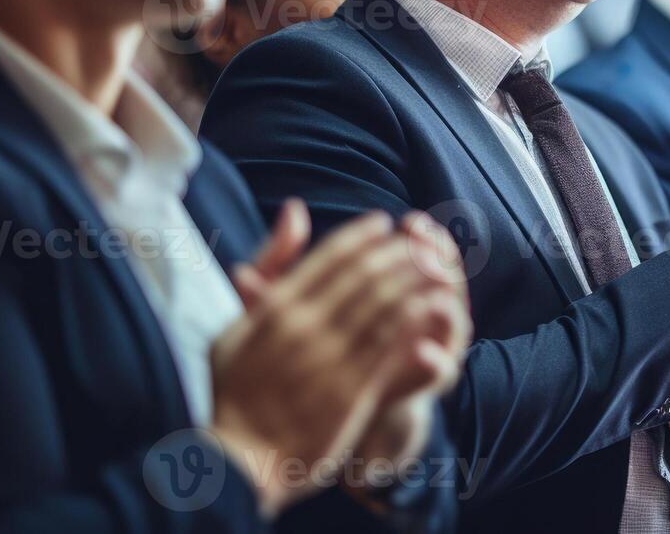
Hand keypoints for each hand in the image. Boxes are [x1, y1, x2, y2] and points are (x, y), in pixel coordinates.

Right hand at [207, 210, 467, 517]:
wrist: (240, 461)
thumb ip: (268, 267)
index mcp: (275, 308)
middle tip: (418, 240)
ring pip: (386, 302)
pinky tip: (434, 303)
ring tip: (435, 264)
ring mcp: (329, 358)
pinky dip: (418, 316)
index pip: (331, 255)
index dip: (365, 235)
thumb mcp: (234, 325)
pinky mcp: (353, 389)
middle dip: (398, 250)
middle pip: (366, 273)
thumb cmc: (235, 392)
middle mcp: (303, 327)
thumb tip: (296, 209)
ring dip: (415, 277)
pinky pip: (393, 342)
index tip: (385, 225)